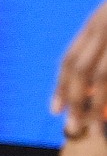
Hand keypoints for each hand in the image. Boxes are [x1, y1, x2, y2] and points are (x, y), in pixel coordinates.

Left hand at [52, 0, 106, 139]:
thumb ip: (97, 48)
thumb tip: (88, 87)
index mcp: (94, 26)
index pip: (71, 58)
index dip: (61, 84)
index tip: (54, 109)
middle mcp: (103, 28)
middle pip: (82, 68)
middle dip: (73, 99)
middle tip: (70, 126)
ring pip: (102, 76)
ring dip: (95, 104)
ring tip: (94, 129)